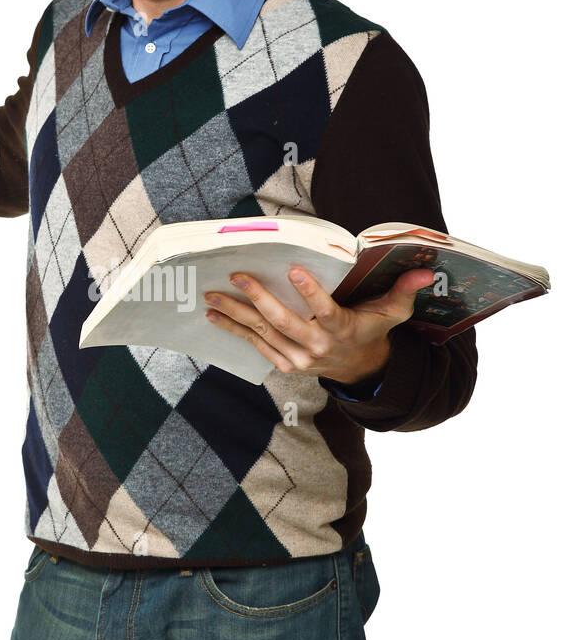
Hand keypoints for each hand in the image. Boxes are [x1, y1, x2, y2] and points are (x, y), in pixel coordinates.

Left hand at [203, 264, 436, 384]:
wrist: (361, 369)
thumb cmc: (373, 329)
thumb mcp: (393, 312)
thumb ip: (405, 290)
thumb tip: (426, 269)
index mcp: (343, 329)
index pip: (326, 311)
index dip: (310, 292)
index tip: (293, 270)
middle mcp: (318, 347)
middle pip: (284, 322)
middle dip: (259, 299)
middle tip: (237, 276)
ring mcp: (298, 358)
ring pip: (263, 334)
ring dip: (235, 315)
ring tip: (212, 296)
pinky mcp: (285, 363)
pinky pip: (256, 345)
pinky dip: (235, 330)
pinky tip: (215, 316)